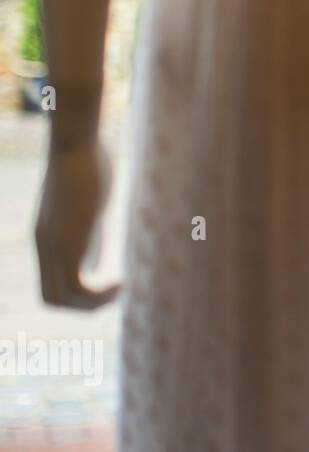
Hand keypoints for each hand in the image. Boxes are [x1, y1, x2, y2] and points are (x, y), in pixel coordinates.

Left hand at [35, 138, 118, 308]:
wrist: (74, 145)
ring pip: (60, 300)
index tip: (111, 281)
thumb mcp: (90, 204)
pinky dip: (100, 296)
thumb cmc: (87, 161)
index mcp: (48, 239)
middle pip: (51, 300)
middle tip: (116, 291)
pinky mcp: (65, 245)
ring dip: (94, 305)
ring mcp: (52, 248)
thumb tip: (97, 252)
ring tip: (120, 288)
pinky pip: (76, 289)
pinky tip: (121, 281)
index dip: (80, 294)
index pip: (52, 284)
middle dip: (85, 306)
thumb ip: (91, 230)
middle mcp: (44, 248)